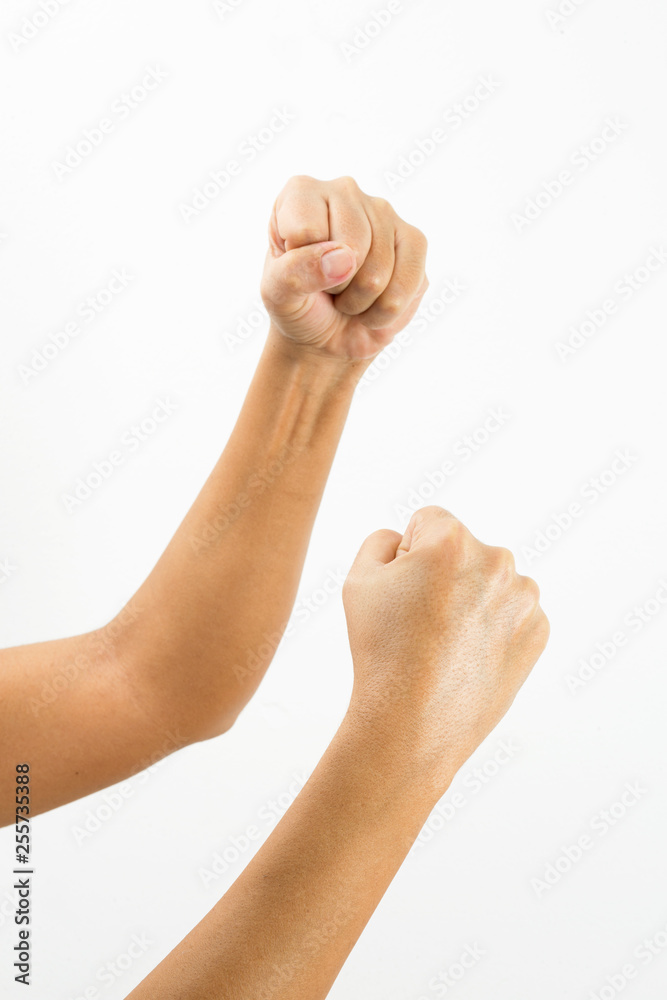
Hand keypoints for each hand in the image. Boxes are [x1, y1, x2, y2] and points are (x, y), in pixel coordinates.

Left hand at [260, 175, 428, 361]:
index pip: (306, 229)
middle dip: (337, 287)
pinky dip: (386, 311)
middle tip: (328, 288)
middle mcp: (345, 191)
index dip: (302, 267)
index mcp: (301, 193)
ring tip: (349, 296)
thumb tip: (345, 258)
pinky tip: (375, 302)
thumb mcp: (277, 294)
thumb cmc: (297, 305)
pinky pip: (406, 285)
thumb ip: (294, 273)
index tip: (297, 271)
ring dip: (360, 303)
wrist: (325, 335)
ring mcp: (384, 212)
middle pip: (351, 247)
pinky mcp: (414, 240)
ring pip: (378, 273)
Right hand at [342, 506, 549, 797]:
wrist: (414, 724)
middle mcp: (498, 559)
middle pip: (463, 550)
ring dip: (471, 598)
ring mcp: (524, 597)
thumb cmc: (381, 651)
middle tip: (421, 621)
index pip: (428, 522)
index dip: (407, 556)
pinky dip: (492, 628)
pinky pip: (510, 613)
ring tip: (445, 642)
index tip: (403, 593)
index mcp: (452, 539)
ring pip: (489, 581)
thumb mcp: (358, 580)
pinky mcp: (539, 630)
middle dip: (444, 574)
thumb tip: (408, 539)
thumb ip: (382, 539)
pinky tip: (468, 656)